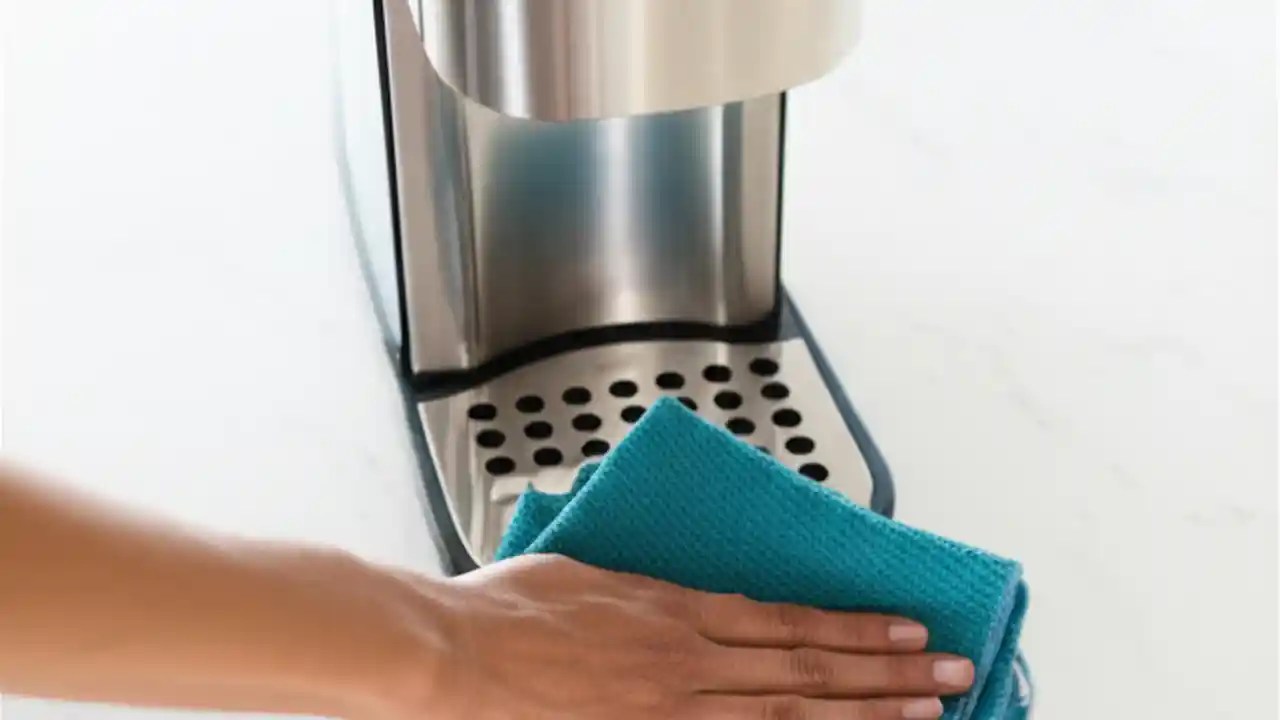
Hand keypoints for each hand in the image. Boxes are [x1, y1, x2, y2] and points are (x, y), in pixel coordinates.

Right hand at [412, 554, 973, 719]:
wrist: (451, 654)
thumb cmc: (503, 612)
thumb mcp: (582, 574)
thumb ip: (638, 591)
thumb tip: (663, 598)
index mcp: (674, 607)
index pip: (788, 620)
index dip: (854, 627)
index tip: (905, 627)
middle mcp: (688, 658)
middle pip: (808, 668)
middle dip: (888, 672)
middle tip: (953, 672)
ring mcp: (672, 707)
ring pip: (790, 711)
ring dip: (865, 712)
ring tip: (927, 711)